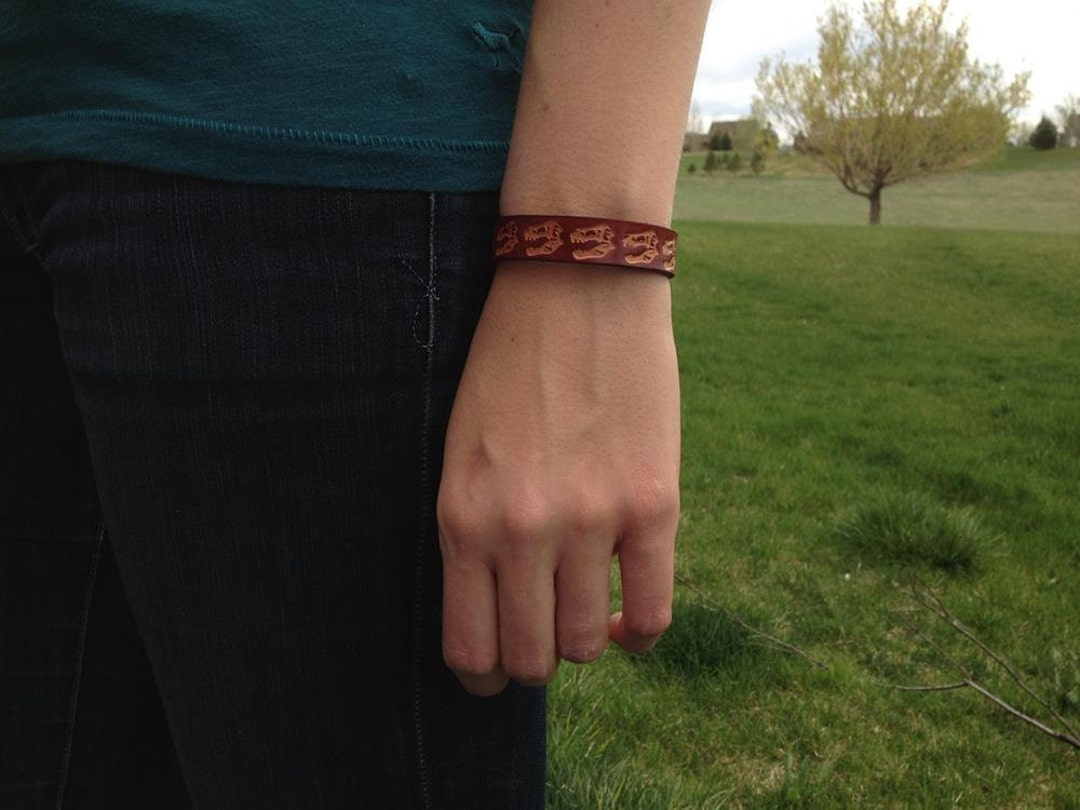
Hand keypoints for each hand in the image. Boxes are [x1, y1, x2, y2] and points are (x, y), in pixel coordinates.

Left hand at [436, 260, 680, 695]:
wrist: (577, 285)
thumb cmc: (509, 366)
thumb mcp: (462, 454)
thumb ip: (474, 536)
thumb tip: (503, 611)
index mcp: (461, 518)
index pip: (468, 648)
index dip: (482, 674)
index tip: (495, 667)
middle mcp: (522, 531)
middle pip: (531, 661)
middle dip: (533, 663)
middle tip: (542, 632)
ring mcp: (591, 521)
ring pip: (589, 645)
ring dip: (586, 640)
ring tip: (586, 607)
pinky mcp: (654, 505)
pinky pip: (656, 614)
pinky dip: (640, 632)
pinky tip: (628, 612)